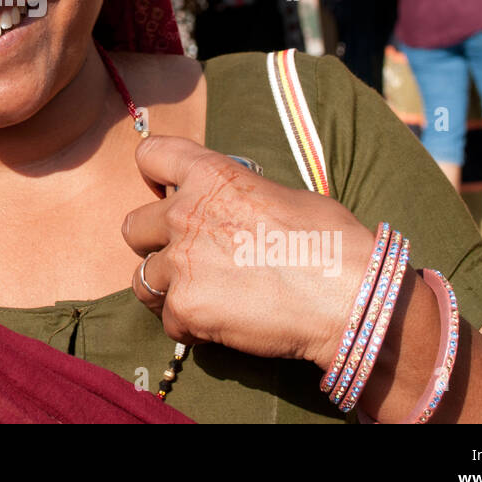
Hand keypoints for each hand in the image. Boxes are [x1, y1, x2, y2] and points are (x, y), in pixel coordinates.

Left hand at [122, 136, 375, 368]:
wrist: (348, 297)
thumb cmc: (332, 243)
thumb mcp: (284, 196)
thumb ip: (239, 198)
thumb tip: (235, 210)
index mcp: (211, 174)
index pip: (151, 155)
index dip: (154, 175)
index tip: (165, 192)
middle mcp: (185, 212)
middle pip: (133, 227)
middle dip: (155, 243)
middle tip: (189, 259)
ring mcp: (181, 261)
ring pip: (143, 279)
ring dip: (167, 289)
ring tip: (202, 298)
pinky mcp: (186, 307)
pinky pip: (169, 319)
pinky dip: (191, 327)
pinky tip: (222, 325)